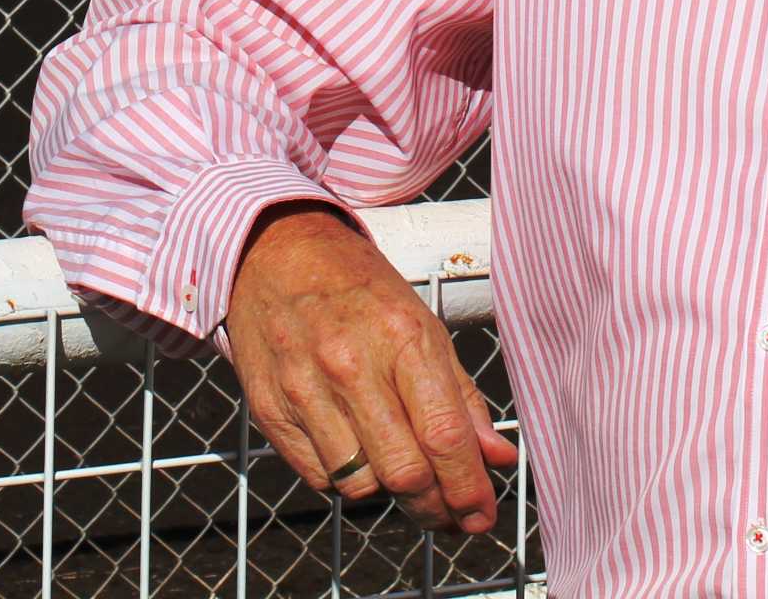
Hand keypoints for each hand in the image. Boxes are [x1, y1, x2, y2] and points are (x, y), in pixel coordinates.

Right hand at [223, 204, 519, 532]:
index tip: (482, 515)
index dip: (468, 489)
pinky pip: (320, 477)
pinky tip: (356, 449)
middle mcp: (349, 365)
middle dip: (436, 509)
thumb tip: (498, 459)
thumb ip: (461, 397)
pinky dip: (346, 477)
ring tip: (400, 469)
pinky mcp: (269, 410)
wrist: (274, 252)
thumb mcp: (422, 324)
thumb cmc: (358, 289)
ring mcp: (304, 390)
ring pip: (360, 486)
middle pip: (404, 473)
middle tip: (451, 515)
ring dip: (390, 493)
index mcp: (401, 336)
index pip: (443, 435)